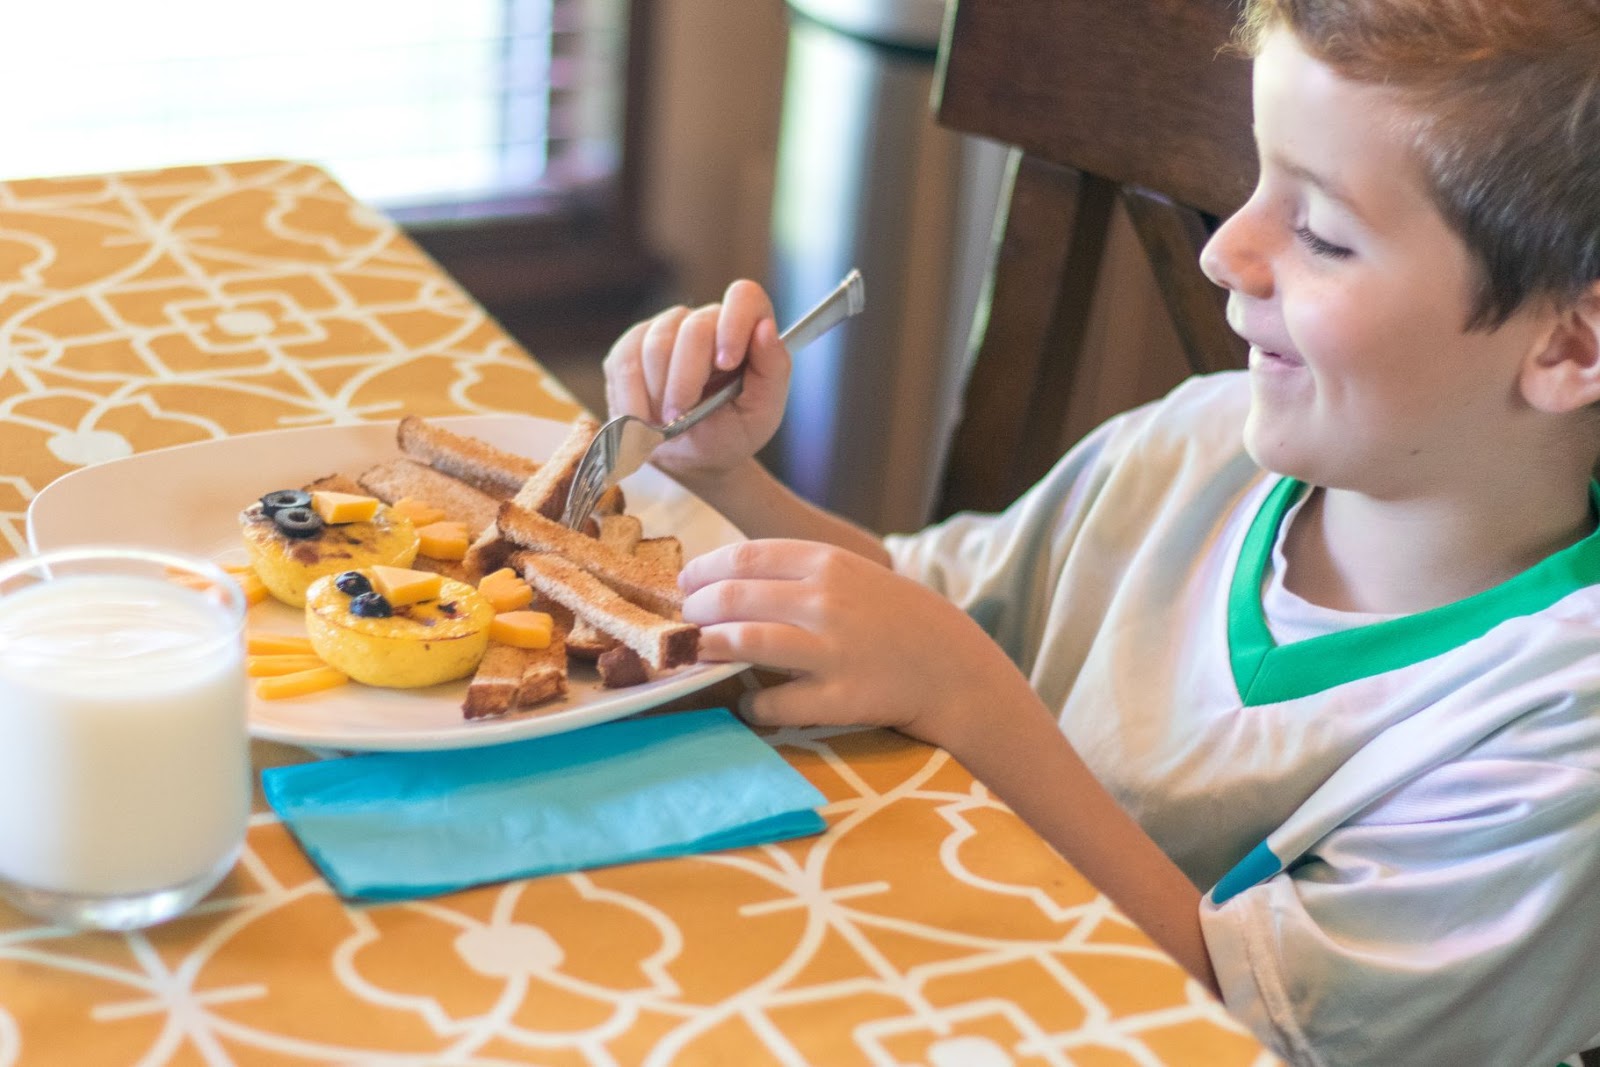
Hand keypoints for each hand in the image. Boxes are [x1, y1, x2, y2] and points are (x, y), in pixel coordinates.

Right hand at [603, 279, 790, 480]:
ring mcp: (666, 329)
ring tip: (666, 423)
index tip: (727, 363)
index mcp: (746, 331)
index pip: (744, 297)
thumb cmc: (730, 434)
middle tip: (681, 417)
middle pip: (694, 328)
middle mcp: (706, 321)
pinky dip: (632, 398)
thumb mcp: (761, 414)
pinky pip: (625, 361)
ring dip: (659, 393)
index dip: (735, 323)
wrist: (690, 458)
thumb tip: (765, 328)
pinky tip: (642, 419)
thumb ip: (772, 371)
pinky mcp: (632, 345)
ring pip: (656, 344)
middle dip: (686, 379)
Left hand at [680, 539, 1041, 748]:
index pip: (744, 556)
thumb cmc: (895, 619)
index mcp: (828, 563)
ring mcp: (833, 650)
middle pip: (733, 597)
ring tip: (701, 655)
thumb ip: (798, 572)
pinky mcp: (839, 698)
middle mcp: (827, 601)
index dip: (703, 570)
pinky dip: (751, 704)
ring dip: (710, 649)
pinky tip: (751, 702)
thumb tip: (724, 578)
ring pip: (743, 642)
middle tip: (687, 623)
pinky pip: (772, 702)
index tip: (686, 583)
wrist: (953, 668)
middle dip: (696, 611)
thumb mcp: (854, 575)